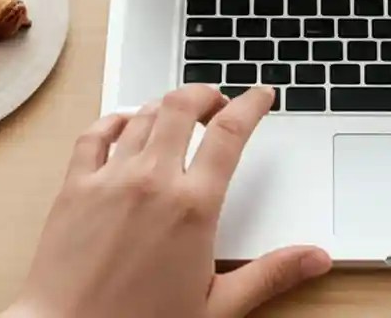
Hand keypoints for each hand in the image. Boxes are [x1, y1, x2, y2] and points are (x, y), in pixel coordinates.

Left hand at [3, 85, 331, 317]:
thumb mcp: (218, 307)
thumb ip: (271, 274)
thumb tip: (316, 258)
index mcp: (194, 207)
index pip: (231, 133)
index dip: (251, 104)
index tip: (261, 95)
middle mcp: (152, 181)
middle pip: (184, 106)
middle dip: (206, 93)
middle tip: (218, 101)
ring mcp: (110, 179)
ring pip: (143, 116)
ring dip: (166, 106)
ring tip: (178, 113)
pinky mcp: (74, 187)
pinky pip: (94, 135)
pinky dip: (114, 120)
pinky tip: (123, 123)